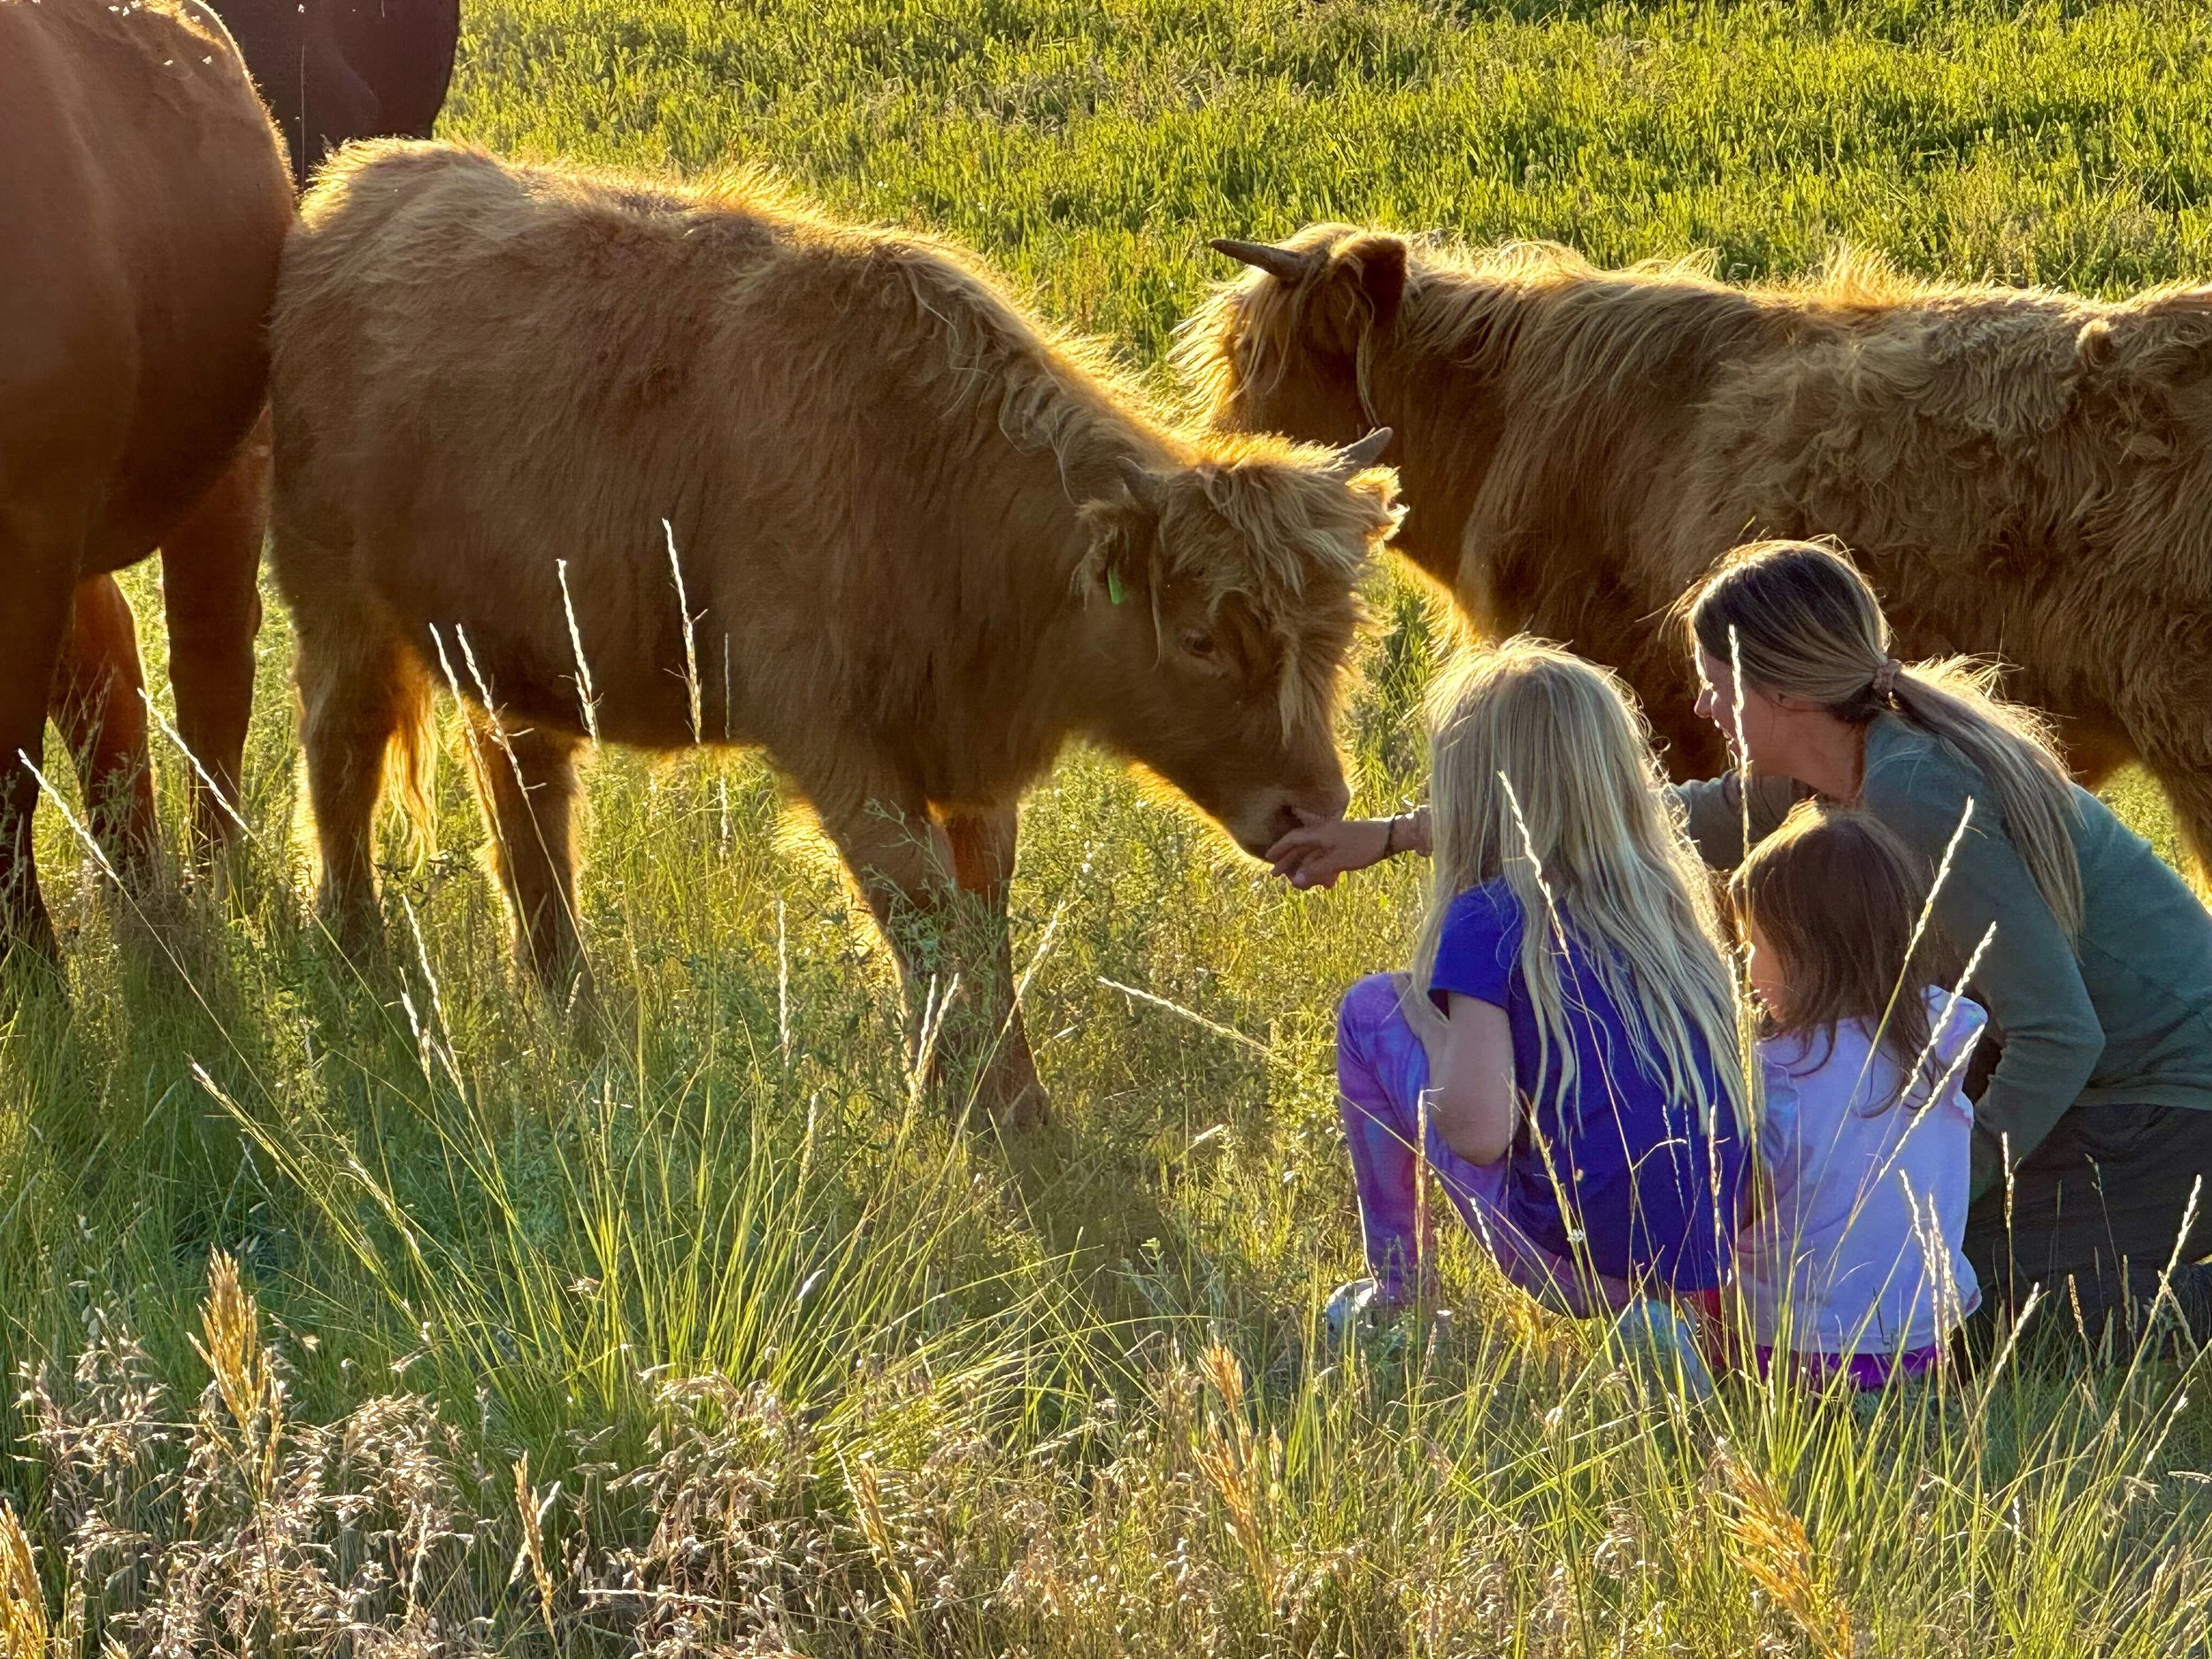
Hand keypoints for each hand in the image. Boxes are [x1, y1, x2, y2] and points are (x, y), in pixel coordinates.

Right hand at [1266, 811, 1394, 889]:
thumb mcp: (1338, 860)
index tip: (1269, 858)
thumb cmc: (1363, 846)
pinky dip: (1324, 869)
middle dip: (1289, 861)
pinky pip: (1328, 858)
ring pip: (1314, 854)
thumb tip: (1296, 881)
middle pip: (1301, 847)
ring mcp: (1335, 840)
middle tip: (1276, 875)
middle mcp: (1324, 834)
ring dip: (1307, 868)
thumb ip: (1316, 871)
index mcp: (1320, 833)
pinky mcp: (1345, 846)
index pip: (1293, 839)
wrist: (1390, 837)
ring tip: (1300, 883)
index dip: (1280, 848)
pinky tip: (1327, 883)